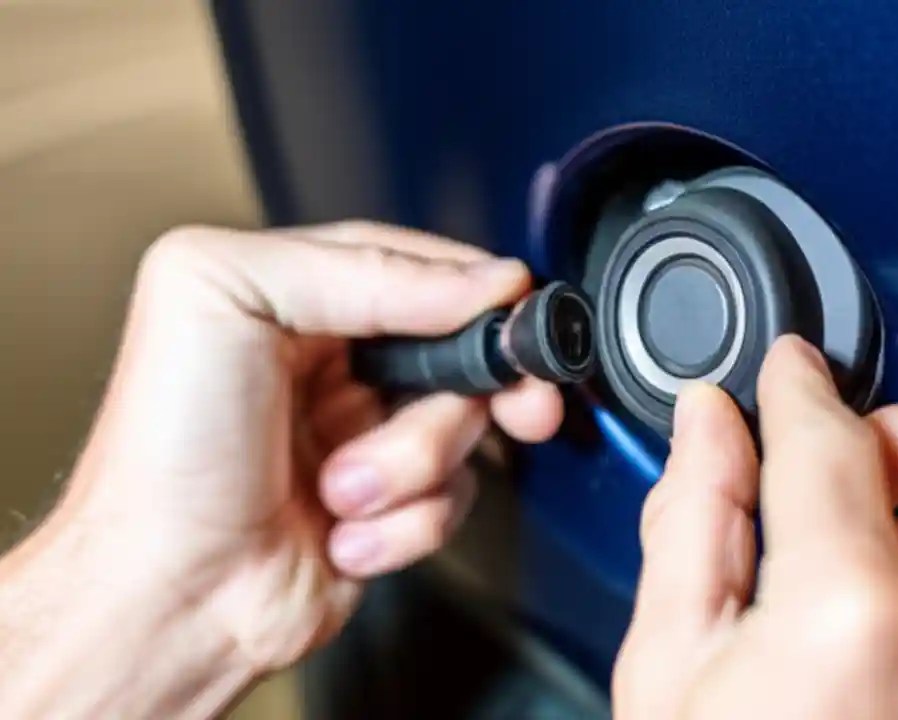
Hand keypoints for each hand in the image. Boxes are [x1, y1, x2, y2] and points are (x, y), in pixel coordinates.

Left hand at [1, 222, 562, 713]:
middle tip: (522, 404)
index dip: (470, 285)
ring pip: (462, 425)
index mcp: (288, 295)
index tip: (512, 308)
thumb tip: (478, 281)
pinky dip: (408, 522)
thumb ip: (357, 268)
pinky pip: (454, 498)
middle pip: (457, 345)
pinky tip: (346, 534)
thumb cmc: (162, 457)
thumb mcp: (228, 299)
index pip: (408, 265)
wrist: (166, 597)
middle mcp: (331, 362)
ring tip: (344, 489)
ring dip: (413, 463)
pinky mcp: (388, 504)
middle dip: (487, 380)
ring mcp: (363, 434)